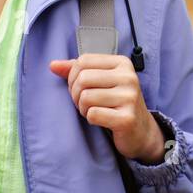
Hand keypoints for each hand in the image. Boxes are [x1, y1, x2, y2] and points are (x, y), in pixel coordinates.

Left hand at [48, 54, 164, 163]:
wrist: (140, 131)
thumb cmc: (116, 103)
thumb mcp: (100, 82)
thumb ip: (77, 71)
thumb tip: (52, 65)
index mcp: (122, 63)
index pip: (83, 61)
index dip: (73, 76)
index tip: (80, 88)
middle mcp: (129, 77)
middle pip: (83, 78)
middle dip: (76, 94)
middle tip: (85, 103)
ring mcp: (130, 98)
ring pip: (85, 97)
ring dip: (83, 108)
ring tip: (94, 111)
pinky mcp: (127, 118)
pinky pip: (93, 114)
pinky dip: (91, 119)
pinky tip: (101, 120)